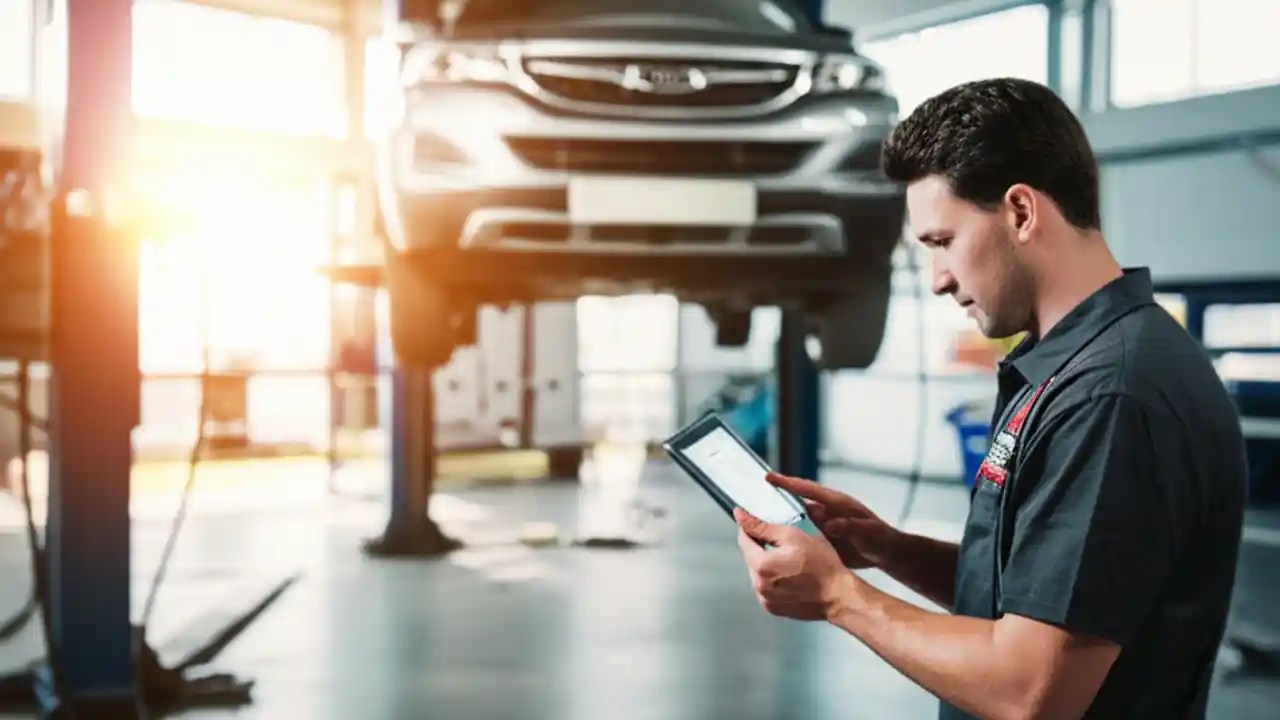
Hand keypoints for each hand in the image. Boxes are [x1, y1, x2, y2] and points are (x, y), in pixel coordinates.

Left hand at [734, 508, 857, 621]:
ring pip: (758, 573)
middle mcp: (759, 585)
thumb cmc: (822, 565)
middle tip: (784, 544)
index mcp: (761, 566)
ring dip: (767, 564)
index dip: (750, 528)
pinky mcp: (773, 608)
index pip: (743, 540)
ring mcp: (765, 599)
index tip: (758, 523)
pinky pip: (766, 588)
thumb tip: (741, 517)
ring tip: (789, 561)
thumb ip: (763, 527)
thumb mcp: (793, 536)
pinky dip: (773, 579)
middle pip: (750, 557)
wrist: (838, 594)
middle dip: (761, 547)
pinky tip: (790, 575)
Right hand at [766, 472, 898, 569]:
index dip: (788, 483)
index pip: (808, 489)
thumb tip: (831, 525)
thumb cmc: (881, 539)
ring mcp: (823, 524)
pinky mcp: (822, 538)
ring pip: (796, 520)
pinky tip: (775, 544)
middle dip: (775, 501)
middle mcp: (826, 511)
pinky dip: (788, 537)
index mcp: (836, 503)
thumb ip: (850, 528)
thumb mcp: (868, 533)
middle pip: (796, 503)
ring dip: (780, 522)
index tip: (769, 478)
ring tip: (757, 524)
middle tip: (753, 501)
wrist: (887, 555)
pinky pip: (801, 535)